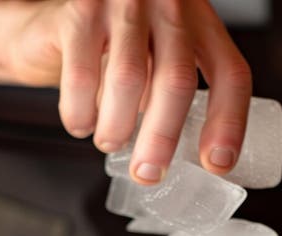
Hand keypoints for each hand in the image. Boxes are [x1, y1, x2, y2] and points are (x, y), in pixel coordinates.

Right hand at [5, 0, 251, 183]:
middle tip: (149, 172)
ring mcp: (123, 4)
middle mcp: (166, 6)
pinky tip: (82, 124)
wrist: (52, 19)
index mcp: (199, 21)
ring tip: (110, 142)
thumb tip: (188, 156)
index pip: (229, 73)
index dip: (228, 122)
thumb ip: (175, 92)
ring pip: (129, 79)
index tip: (216, 162)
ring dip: (118, 126)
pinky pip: (82, 75)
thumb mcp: (158, 59)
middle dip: (162, 137)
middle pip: (177, 79)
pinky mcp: (79, 11)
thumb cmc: (114, 46)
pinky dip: (81, 112)